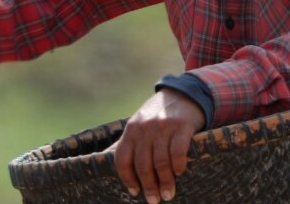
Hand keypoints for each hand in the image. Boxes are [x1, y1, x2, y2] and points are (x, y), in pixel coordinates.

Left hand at [112, 88, 204, 203]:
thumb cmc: (157, 116)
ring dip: (165, 182)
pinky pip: (178, 151)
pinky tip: (179, 173)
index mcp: (131, 130)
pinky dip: (178, 165)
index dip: (127, 178)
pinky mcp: (181, 126)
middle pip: (142, 164)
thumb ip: (129, 142)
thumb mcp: (139, 125)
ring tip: (168, 194)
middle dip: (149, 186)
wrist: (182, 95)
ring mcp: (162, 127)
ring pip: (160, 161)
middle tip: (155, 200)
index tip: (135, 192)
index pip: (122, 159)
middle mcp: (144, 128)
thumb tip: (107, 159)